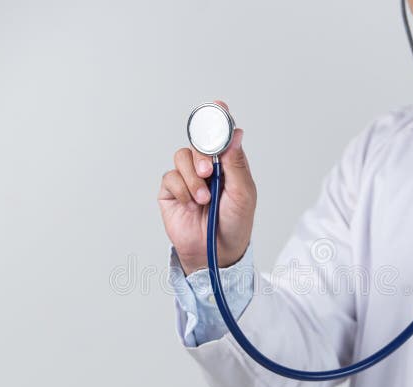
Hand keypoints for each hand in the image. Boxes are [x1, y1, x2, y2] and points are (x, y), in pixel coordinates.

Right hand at [158, 101, 256, 275]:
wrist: (216, 254)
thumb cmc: (234, 226)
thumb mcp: (243, 194)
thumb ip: (237, 164)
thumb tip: (235, 133)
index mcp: (227, 165)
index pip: (220, 137)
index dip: (217, 120)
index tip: (218, 106)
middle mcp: (206, 168)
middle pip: (197, 142)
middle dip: (201, 155)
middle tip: (208, 171)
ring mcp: (187, 179)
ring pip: (181, 157)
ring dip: (192, 178)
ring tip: (203, 198)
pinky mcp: (171, 192)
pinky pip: (169, 177)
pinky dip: (181, 190)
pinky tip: (191, 205)